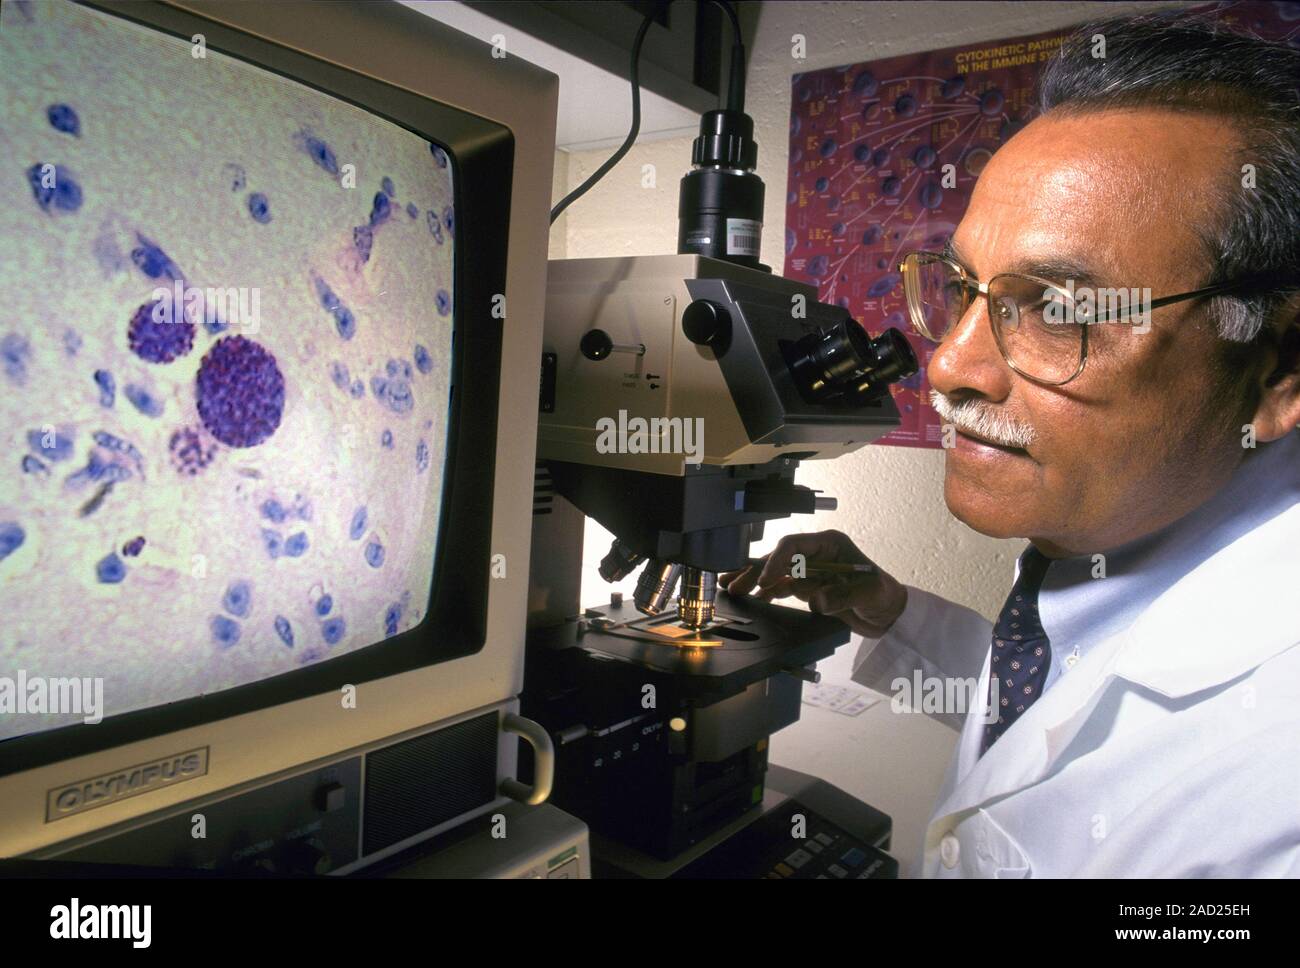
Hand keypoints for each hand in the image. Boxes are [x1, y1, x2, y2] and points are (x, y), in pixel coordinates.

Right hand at [719, 530, 907, 637]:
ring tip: (731, 588)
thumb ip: (842, 595)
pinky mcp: (808, 587)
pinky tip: (752, 599)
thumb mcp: (868, 593)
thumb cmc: (883, 595)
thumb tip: (816, 600)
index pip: (793, 545)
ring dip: (754, 580)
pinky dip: (766, 592)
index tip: (765, 581)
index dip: (776, 561)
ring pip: (776, 572)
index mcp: (829, 544)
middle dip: (755, 569)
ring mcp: (810, 570)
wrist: (889, 614)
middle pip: (778, 557)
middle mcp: (816, 554)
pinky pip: (782, 586)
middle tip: (733, 582)